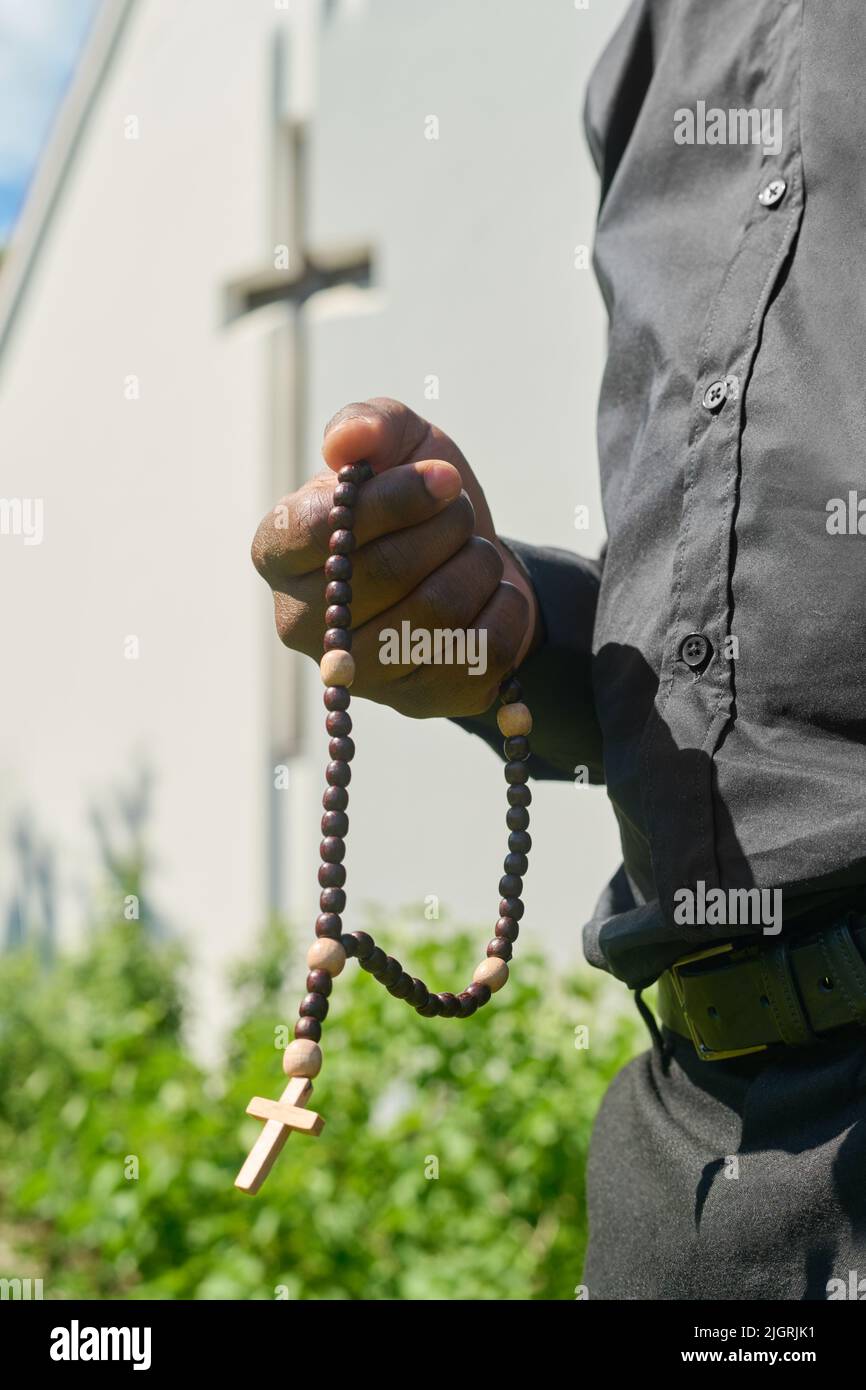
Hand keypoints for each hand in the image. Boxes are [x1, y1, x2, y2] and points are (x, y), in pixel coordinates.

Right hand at [251, 397, 539, 717]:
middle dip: (446, 527)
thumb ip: (369, 424)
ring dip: (477, 564)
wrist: (471, 564)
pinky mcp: (419, 701)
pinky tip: (490, 595)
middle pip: (388, 571)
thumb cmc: (419, 502)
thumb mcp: (400, 443)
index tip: (443, 477)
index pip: (320, 531)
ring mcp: (359, 673)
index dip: (393, 500)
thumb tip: (347, 441)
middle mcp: (301, 622)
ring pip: (437, 610)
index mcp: (278, 551)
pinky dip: (504, 606)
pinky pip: (481, 649)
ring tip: (472, 551)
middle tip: (458, 509)